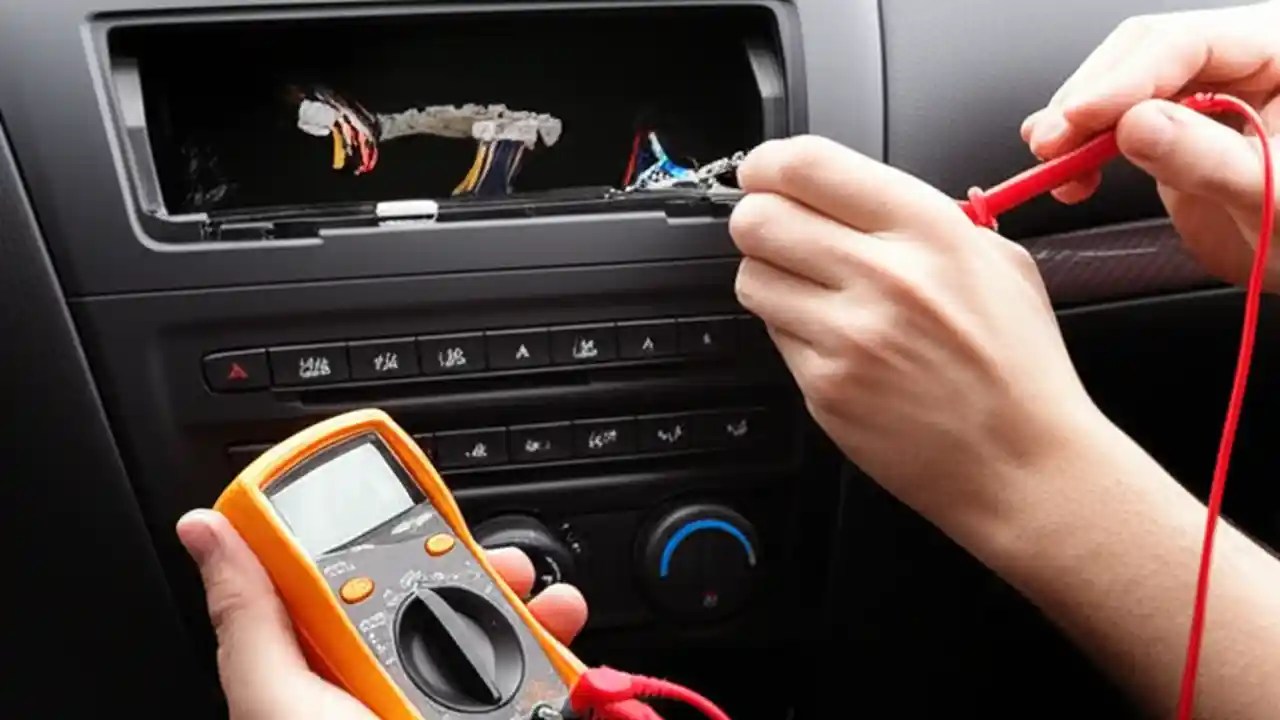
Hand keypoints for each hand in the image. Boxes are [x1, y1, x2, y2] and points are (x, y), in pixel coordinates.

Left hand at [176, 509, 587, 719]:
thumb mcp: (280, 707)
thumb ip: (249, 621)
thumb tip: (205, 531)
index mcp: (318, 673)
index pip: (335, 580)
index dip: (362, 530)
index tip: (388, 495)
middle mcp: (383, 683)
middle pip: (425, 593)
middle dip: (464, 562)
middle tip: (483, 553)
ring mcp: (446, 704)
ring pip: (488, 625)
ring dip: (523, 600)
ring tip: (542, 596)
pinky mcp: (505, 713)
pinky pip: (535, 668)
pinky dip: (557, 645)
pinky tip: (562, 629)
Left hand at [729, 136, 1104, 535]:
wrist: (1024, 464)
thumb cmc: (1018, 367)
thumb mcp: (1000, 263)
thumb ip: (930, 218)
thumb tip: (857, 193)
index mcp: (929, 230)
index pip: (809, 165)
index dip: (768, 164)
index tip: (763, 173)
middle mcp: (884, 276)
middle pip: (760, 219)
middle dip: (758, 220)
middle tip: (776, 233)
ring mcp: (849, 336)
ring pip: (752, 278)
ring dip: (770, 278)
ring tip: (813, 293)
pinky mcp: (824, 387)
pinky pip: (773, 336)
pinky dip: (793, 333)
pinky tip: (837, 344)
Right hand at [1021, 1, 1279, 288]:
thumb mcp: (1273, 197)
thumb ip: (1206, 157)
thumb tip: (1134, 126)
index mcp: (1279, 51)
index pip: (1186, 44)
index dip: (1124, 79)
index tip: (1078, 118)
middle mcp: (1238, 62)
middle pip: (1142, 54)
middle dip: (1089, 100)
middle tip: (1051, 144)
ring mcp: (1203, 94)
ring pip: (1120, 84)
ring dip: (1076, 124)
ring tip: (1052, 162)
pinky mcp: (1174, 130)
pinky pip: (1117, 122)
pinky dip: (1083, 145)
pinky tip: (1065, 167)